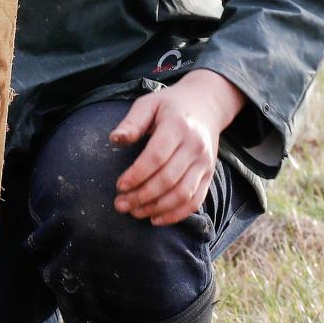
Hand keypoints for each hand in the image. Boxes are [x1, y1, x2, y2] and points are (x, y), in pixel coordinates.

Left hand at [109, 69, 245, 226]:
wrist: (206, 104)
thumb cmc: (170, 105)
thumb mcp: (148, 104)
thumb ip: (132, 122)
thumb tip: (114, 140)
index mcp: (178, 126)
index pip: (157, 157)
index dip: (137, 175)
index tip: (119, 186)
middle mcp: (195, 146)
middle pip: (168, 179)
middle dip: (142, 196)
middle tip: (120, 204)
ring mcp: (205, 163)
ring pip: (182, 194)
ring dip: (156, 208)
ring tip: (134, 212)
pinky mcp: (209, 175)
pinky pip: (195, 201)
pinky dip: (176, 215)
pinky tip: (155, 219)